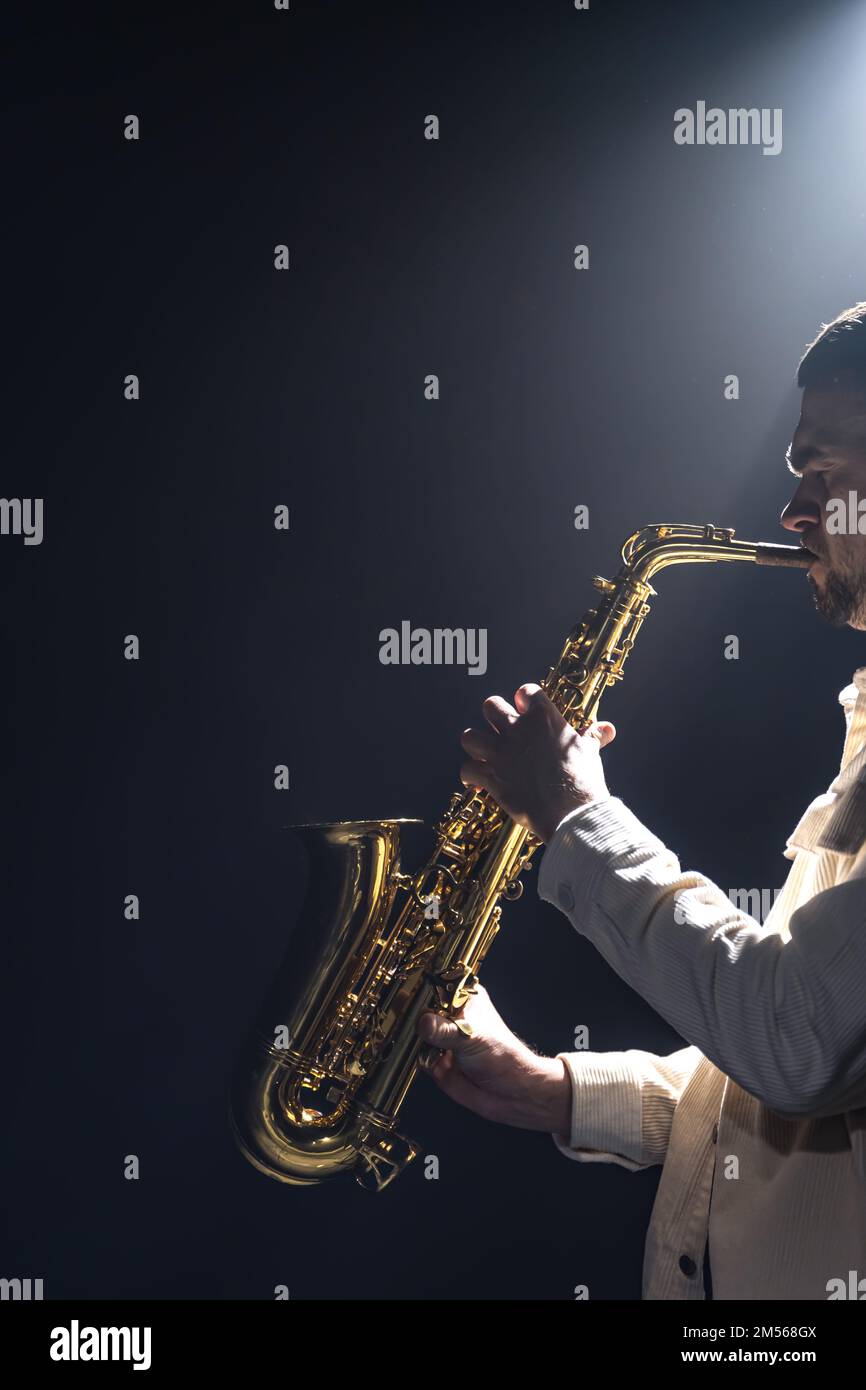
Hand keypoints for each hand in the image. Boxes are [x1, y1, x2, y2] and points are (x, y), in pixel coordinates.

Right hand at [416, 984, 571, 1138]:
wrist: (510, 1093)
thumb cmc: (502, 1056)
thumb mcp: (472, 1037)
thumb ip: (445, 1030)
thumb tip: (423, 1022)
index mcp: (464, 998)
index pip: (435, 985)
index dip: (419, 988)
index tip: (404, 994)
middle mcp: (449, 1015)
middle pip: (419, 1007)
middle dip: (409, 1014)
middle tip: (400, 1017)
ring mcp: (440, 1038)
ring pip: (413, 1031)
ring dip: (407, 1035)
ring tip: (403, 1036)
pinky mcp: (433, 1059)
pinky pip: (412, 1054)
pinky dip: (408, 1055)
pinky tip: (408, 1052)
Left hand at [459, 682, 615, 841]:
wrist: (571, 811)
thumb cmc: (583, 780)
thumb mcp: (590, 753)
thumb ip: (592, 737)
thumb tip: (606, 729)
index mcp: (544, 718)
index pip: (526, 692)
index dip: (524, 699)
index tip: (526, 709)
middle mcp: (518, 730)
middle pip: (491, 706)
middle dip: (494, 716)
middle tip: (502, 731)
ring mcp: (502, 752)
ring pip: (470, 736)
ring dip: (475, 745)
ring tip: (484, 753)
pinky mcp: (492, 776)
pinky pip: (467, 769)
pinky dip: (470, 776)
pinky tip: (477, 782)